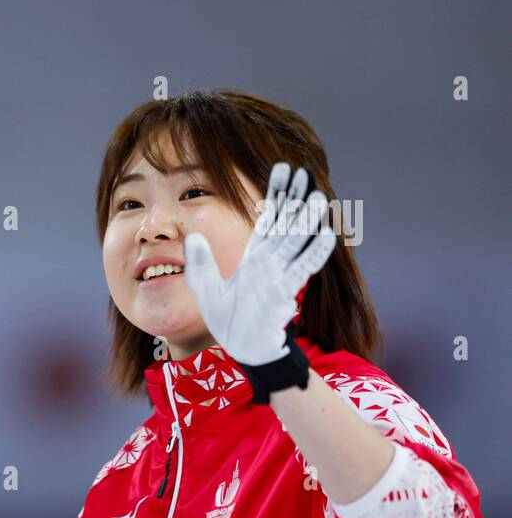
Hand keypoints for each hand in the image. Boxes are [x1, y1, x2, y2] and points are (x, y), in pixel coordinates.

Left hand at [183, 162, 336, 365]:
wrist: (242, 348)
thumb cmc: (228, 320)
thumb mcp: (205, 288)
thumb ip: (200, 262)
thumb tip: (192, 236)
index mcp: (254, 257)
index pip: (268, 218)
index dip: (276, 194)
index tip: (283, 169)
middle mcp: (270, 262)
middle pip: (286, 223)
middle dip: (295, 198)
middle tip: (305, 171)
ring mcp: (278, 275)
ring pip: (295, 242)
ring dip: (307, 220)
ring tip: (316, 196)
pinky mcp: (282, 292)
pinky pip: (300, 268)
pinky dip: (313, 252)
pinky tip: (326, 233)